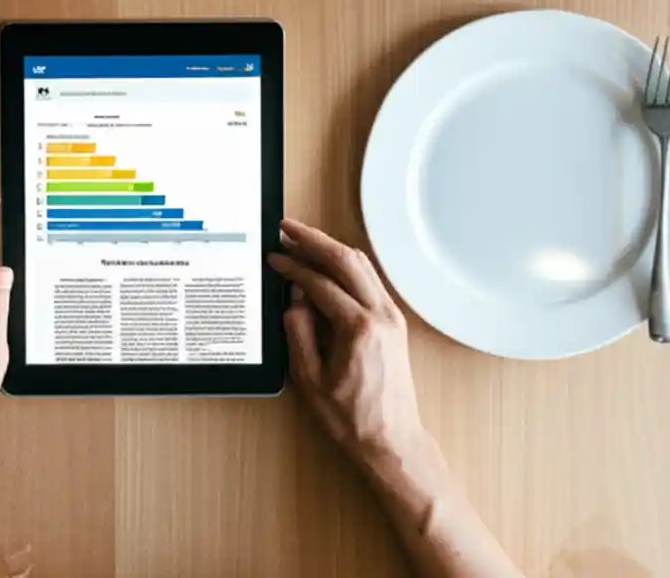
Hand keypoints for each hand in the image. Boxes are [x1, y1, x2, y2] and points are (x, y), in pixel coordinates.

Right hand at [267, 218, 422, 459]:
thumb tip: (294, 297)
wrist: (391, 440)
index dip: (294, 267)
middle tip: (288, 229)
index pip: (320, 284)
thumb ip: (298, 331)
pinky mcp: (394, 323)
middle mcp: (382, 316)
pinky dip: (347, 266)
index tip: (275, 258)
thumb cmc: (352, 418)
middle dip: (315, 241)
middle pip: (347, 261)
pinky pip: (370, 280)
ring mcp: (392, 317)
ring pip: (362, 266)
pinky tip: (328, 265)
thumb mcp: (309, 378)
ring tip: (304, 240)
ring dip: (332, 249)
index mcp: (359, 329)